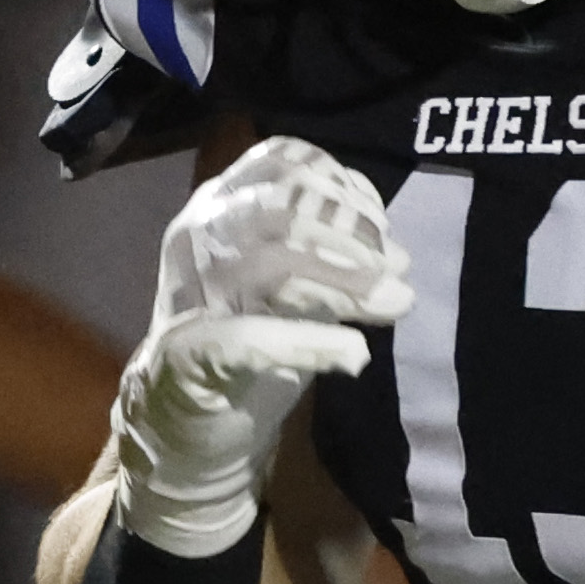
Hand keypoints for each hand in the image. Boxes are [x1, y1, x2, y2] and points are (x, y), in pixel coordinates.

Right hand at [114, 140, 407, 558]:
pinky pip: (249, 339)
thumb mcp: (294, 279)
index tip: (384, 226)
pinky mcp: (187, 353)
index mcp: (219, 205)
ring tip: (393, 303)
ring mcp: (188, 294)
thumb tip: (396, 251)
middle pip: (279, 209)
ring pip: (268, 264)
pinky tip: (353, 353)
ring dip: (343, 282)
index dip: (341, 187)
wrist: (185, 419)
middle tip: (399, 268)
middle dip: (351, 235)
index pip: (280, 163)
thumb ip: (333, 252)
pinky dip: (307, 344)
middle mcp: (197, 237)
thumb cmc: (248, 336)